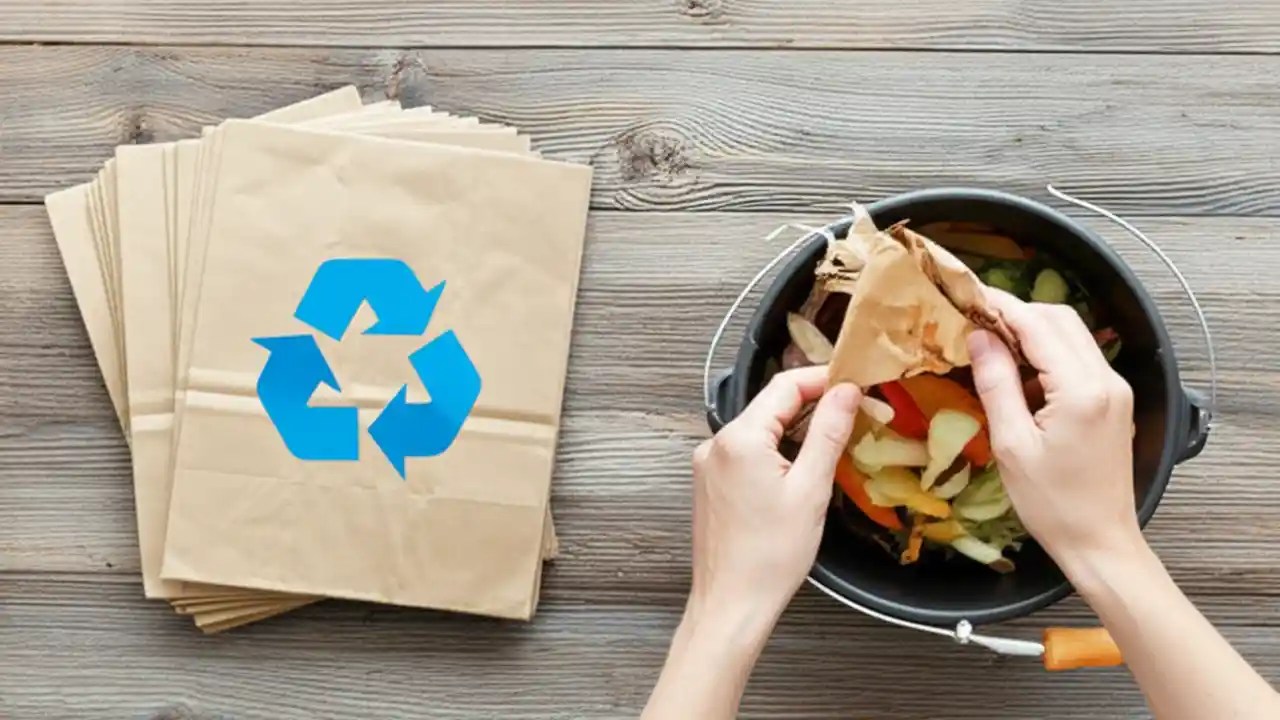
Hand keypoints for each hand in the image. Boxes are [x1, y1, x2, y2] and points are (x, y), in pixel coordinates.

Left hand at [689, 366, 860, 627]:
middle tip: (853, 411)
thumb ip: (828, 433)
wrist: (731, 604)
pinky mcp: (710, 483)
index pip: (785, 386)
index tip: (855, 382)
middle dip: (812, 403)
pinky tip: (799, 469)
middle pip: (770, 405)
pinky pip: (747, 452)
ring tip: (833, 440)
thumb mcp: (810, 489)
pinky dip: (775, 451)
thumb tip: (846, 392)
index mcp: (739, 438)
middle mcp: (716, 444)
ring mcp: (709, 464)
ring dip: (795, 429)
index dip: (823, 379)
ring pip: (759, 429)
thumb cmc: (770, 557)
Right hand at [967, 289, 1139, 571]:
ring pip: (1071, 336)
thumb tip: (980, 338)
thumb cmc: (1052, 504)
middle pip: (1061, 320)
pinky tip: (1018, 374)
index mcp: (1081, 390)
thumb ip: (996, 384)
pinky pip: (1078, 361)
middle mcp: (1106, 381)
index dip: (1001, 306)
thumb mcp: (1012, 445)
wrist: (1100, 542)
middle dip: (1017, 313)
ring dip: (1032, 333)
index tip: (967, 295)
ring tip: (990, 345)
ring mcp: (1114, 390)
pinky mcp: (1113, 403)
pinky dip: (1047, 355)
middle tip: (975, 319)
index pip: (1038, 326)